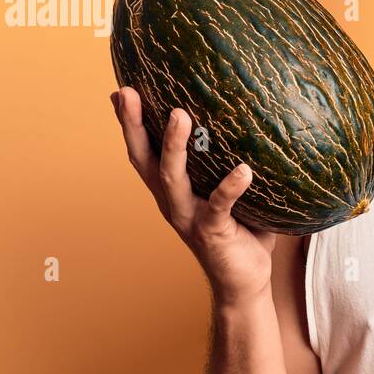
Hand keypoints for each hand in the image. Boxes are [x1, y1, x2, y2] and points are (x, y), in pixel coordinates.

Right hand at [111, 86, 276, 302]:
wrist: (245, 282)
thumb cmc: (243, 229)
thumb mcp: (231, 192)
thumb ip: (230, 160)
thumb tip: (254, 118)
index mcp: (172, 190)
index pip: (143, 151)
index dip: (130, 124)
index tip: (120, 91)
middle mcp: (172, 201)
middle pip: (145, 159)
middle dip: (134, 125)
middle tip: (129, 93)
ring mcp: (189, 217)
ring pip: (172, 177)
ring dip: (174, 146)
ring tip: (180, 115)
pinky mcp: (212, 232)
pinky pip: (219, 205)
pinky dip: (231, 187)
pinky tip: (244, 170)